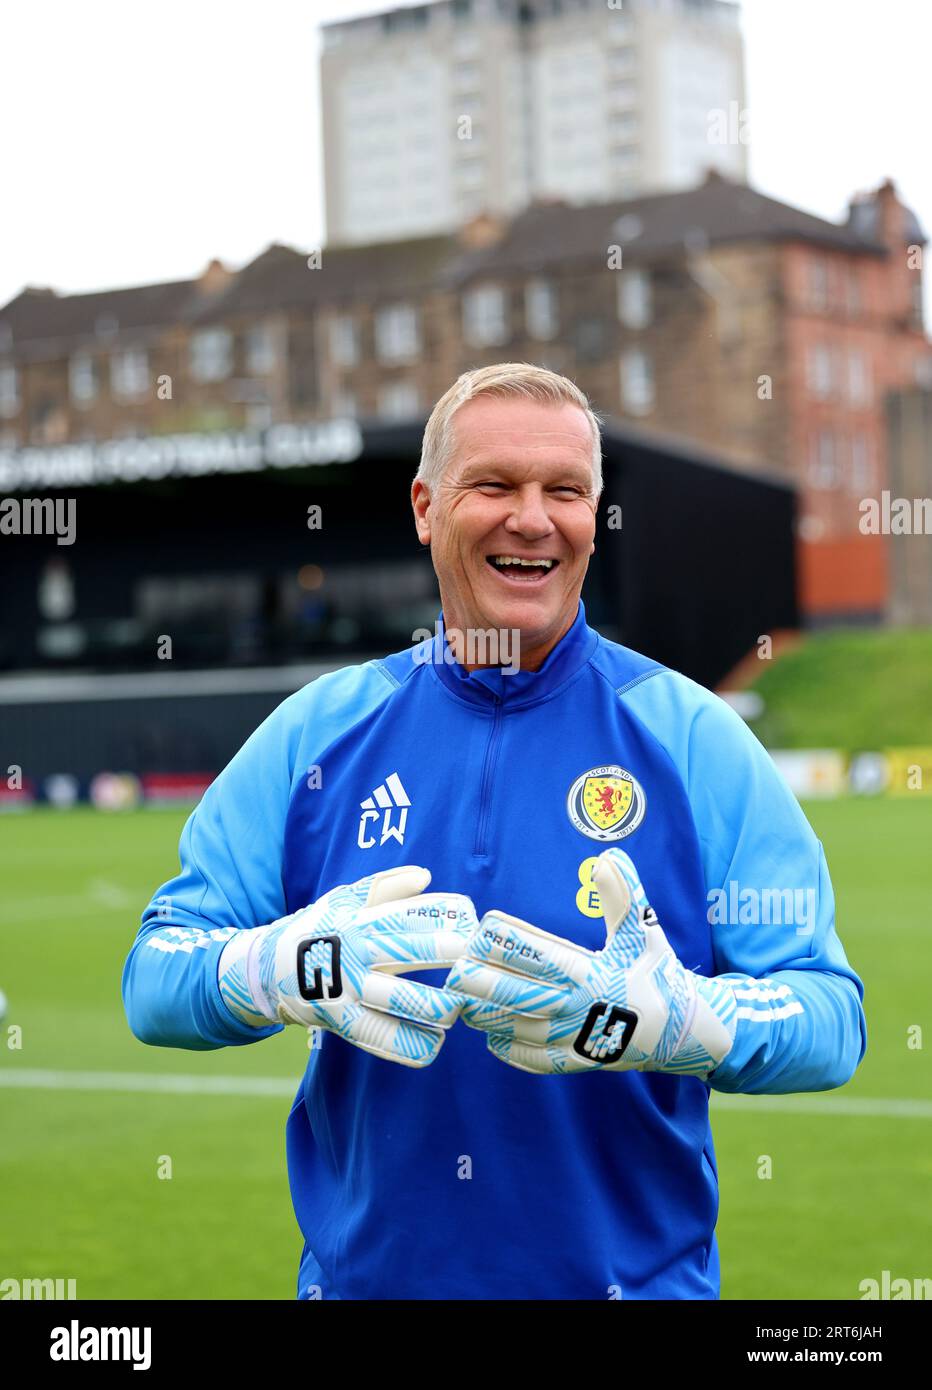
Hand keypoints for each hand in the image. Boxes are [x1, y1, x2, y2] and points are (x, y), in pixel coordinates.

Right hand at [219, 865, 477, 1066]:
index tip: (475, 932)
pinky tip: (434, 1045)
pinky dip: (411, 1045)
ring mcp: (346, 991)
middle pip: (408, 955)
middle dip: (450, 960)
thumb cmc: (319, 929)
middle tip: (478, 967)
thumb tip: (425, 876)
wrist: (268, 970)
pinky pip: (381, 1038)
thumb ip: (385, 886)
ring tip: (460, 1008)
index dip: (446, 925)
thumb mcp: (343, 899)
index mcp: (359, 922)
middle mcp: (353, 955)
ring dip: (437, 1007)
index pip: (409, 919)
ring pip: (400, 1001)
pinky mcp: (340, 1024)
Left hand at [445, 849, 736, 1075]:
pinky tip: (488, 1036)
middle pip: (517, 994)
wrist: (682, 1033)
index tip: (482, 930)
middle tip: (453, 970)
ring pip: (517, 1028)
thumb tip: (609, 858)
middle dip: (481, 982)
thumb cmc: (656, 975)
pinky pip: (532, 1058)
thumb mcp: (643, 933)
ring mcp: (573, 1039)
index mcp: (590, 974)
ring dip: (486, 1015)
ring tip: (461, 1000)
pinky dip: (508, 1048)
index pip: (538, 955)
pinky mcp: (574, 1062)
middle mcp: (576, 1008)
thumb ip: (624, 896)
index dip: (507, 943)